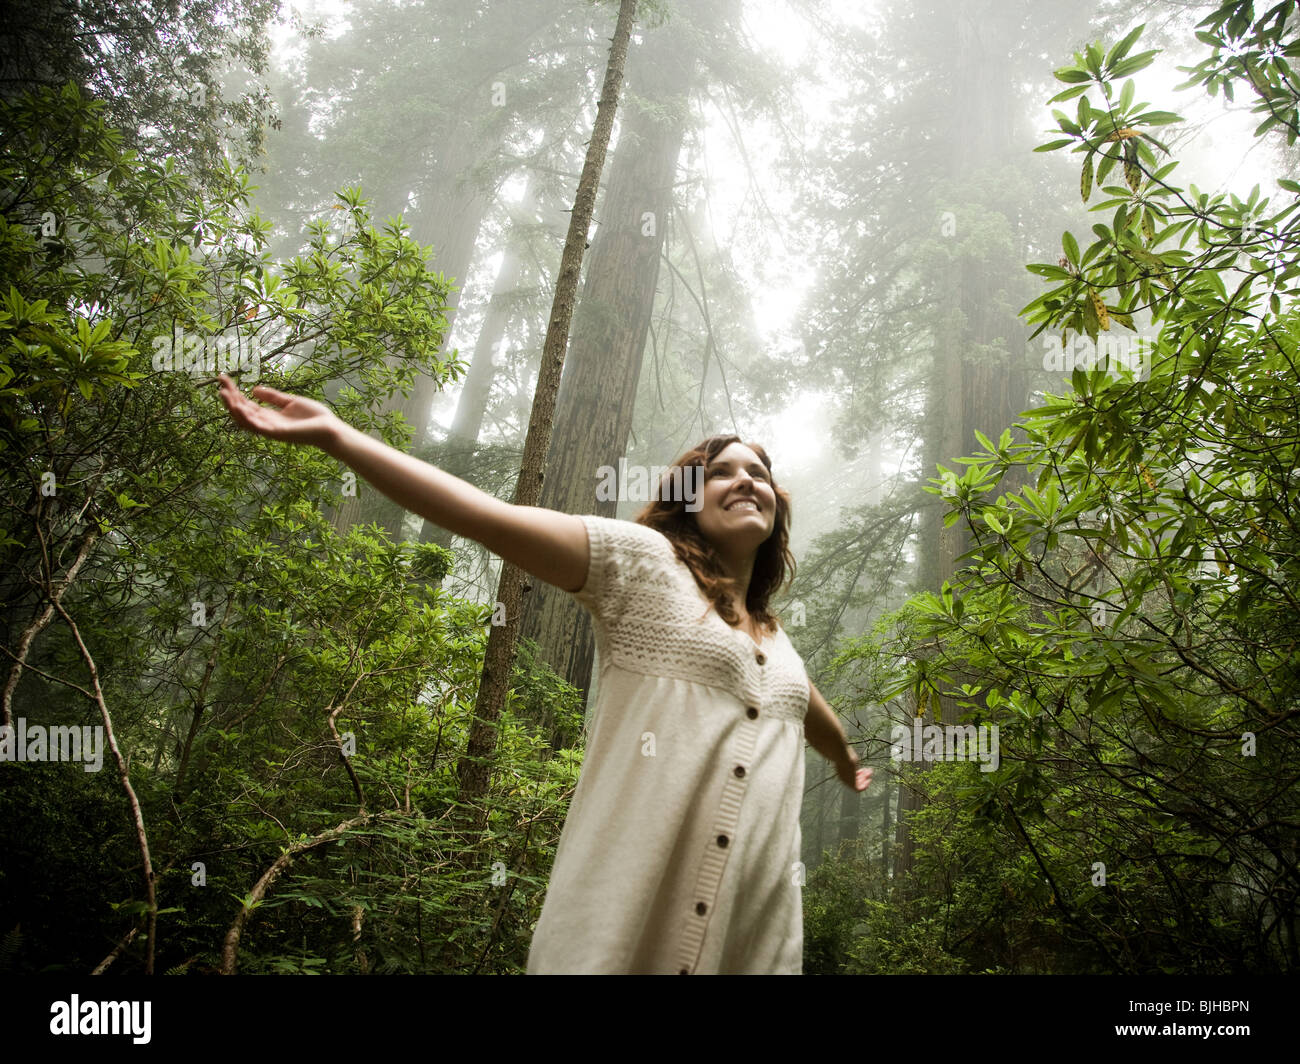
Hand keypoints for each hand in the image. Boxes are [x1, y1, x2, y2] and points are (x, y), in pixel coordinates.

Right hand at [217, 373, 340, 449]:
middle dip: (230, 398)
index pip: (246, 403)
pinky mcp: (276, 433)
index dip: (234, 392)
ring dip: (233, 407)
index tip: (224, 378)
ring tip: (223, 393)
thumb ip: (273, 397)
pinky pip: (256, 427)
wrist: (329, 428)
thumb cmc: (313, 417)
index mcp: (270, 416)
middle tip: (220, 382)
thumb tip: (253, 389)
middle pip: (242, 411)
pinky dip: (245, 418)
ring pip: (245, 420)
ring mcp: (270, 429)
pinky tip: (237, 407)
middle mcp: (267, 423)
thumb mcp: (290, 401)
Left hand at [835, 747, 872, 791]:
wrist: (841, 756)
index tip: (864, 769)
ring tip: (870, 772)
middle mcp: (843, 778)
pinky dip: (865, 785)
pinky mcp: (851, 784)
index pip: (851, 776)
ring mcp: (846, 781)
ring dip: (865, 779)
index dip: (859, 773)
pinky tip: (869, 780)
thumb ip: (848, 755)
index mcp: (841, 772)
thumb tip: (848, 749)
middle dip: (863, 775)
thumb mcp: (847, 754)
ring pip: (858, 784)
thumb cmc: (843, 752)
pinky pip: (859, 789)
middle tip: (870, 770)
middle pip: (855, 780)